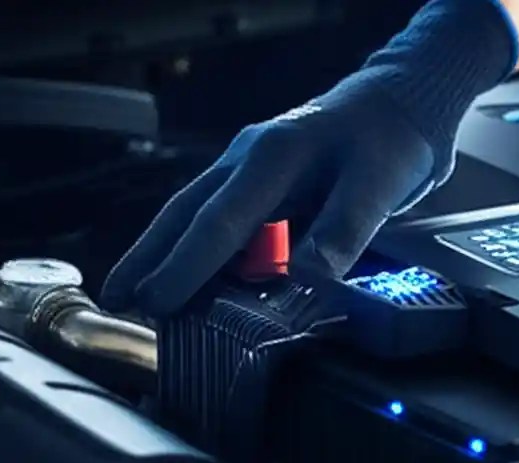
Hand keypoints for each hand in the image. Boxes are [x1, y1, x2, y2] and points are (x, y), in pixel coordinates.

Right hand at [100, 70, 435, 316]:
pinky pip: (222, 220)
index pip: (220, 221)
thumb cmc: (389, 142)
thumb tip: (304, 275)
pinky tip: (192, 282)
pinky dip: (201, 251)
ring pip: (195, 215)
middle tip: (118, 300)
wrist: (400, 107)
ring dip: (166, 255)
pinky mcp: (262, 184)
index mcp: (273, 155)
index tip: (157, 300)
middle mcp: (249, 159)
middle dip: (149, 258)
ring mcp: (251, 169)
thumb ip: (343, 230)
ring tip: (136, 296)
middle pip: (186, 214)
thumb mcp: (378, 185)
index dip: (187, 266)